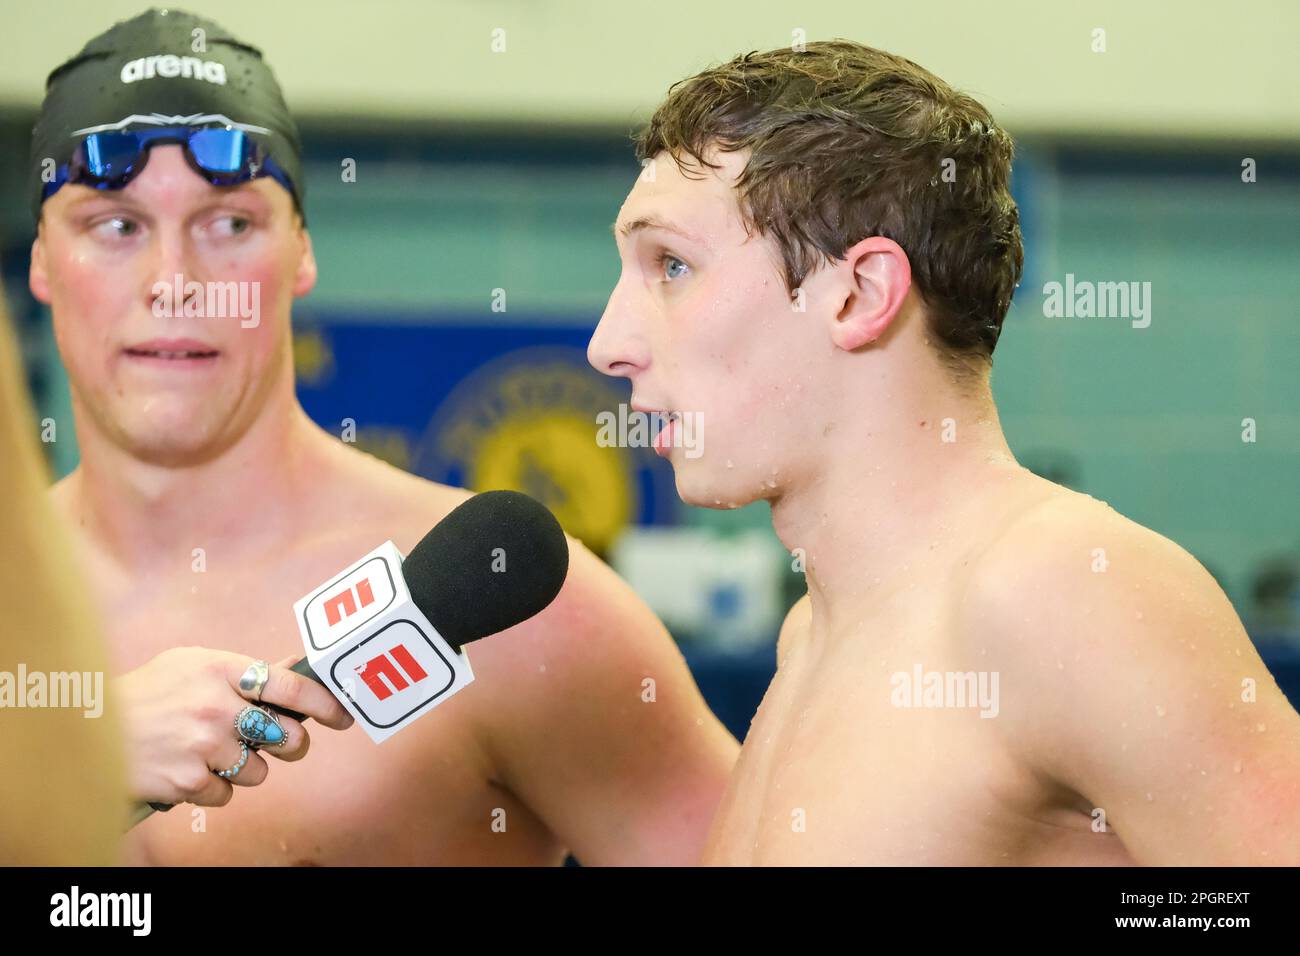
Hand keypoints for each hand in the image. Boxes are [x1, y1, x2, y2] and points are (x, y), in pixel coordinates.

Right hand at [113, 647, 353, 806]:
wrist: (88, 728)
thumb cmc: (148, 694)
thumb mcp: (193, 665)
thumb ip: (244, 673)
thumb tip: (295, 670)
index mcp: (221, 670)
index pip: (291, 687)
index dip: (326, 703)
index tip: (342, 715)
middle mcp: (217, 706)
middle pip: (289, 736)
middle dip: (292, 745)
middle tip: (282, 743)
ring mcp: (203, 745)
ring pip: (261, 771)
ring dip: (245, 768)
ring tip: (212, 753)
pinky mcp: (188, 781)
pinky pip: (228, 794)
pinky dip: (213, 788)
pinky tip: (190, 770)